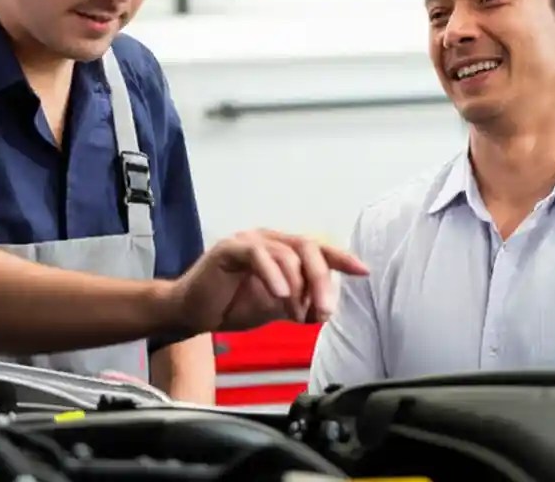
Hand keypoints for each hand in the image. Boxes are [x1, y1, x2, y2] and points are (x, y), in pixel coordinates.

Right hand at [166, 229, 368, 332]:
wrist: (191, 313)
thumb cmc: (231, 306)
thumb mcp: (276, 307)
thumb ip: (300, 304)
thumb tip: (325, 311)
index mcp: (282, 250)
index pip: (318, 249)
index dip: (342, 258)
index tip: (363, 271)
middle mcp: (269, 240)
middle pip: (308, 248)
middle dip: (322, 279)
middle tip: (327, 310)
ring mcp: (249, 241)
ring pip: (287, 253)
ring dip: (298, 287)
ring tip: (297, 314)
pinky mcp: (230, 248)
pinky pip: (258, 255)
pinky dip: (274, 275)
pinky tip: (280, 294)